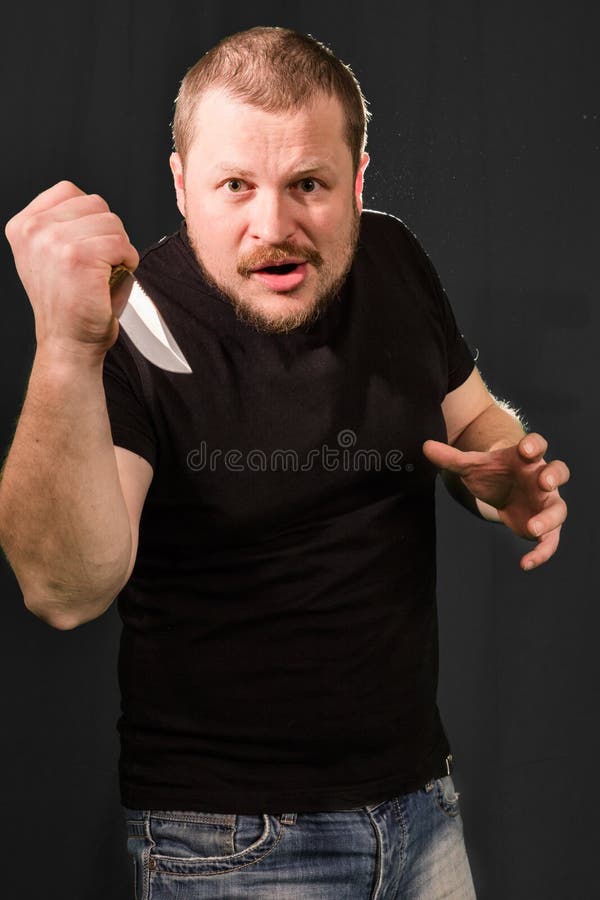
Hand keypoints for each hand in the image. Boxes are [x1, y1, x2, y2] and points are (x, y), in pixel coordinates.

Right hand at [5, 180, 138, 359]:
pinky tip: (113, 277)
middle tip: (102, 261)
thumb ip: (64, 223)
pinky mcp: (78, 257)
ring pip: (112, 222)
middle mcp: (34, 230)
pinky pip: (121, 243)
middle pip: (95, 203)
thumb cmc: (69, 304)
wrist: (68, 342)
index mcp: (23, 226)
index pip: (69, 190)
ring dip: (120, 247)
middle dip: (108, 232)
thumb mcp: (52, 255)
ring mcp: (54, 241)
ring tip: (106, 271)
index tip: (89, 244)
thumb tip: (94, 205)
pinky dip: (128, 260)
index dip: (91, 217)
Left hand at [423, 433, 569, 570]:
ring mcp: (546, 502)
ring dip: (549, 518)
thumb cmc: (492, 473)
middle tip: (545, 483)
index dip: (535, 445)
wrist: (503, 489)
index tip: (527, 450)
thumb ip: (451, 458)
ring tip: (532, 529)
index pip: (537, 444)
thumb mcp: (471, 465)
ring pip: (559, 509)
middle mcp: (541, 477)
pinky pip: (550, 540)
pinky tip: (525, 563)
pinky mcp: (545, 526)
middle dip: (554, 476)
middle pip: (559, 471)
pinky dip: (541, 553)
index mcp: (525, 458)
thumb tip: (424, 446)